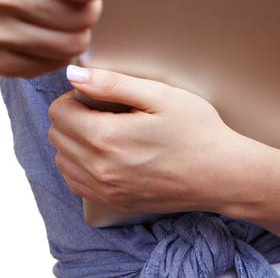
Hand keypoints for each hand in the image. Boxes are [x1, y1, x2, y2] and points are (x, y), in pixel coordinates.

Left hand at [48, 67, 265, 214]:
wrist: (222, 174)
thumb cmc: (196, 129)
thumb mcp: (158, 95)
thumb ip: (111, 83)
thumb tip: (73, 75)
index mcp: (107, 138)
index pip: (59, 112)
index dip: (75, 95)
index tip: (98, 94)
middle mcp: (100, 169)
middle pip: (56, 135)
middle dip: (72, 115)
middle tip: (104, 108)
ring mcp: (106, 191)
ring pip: (62, 160)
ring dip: (73, 141)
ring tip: (105, 128)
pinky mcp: (114, 203)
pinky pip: (75, 182)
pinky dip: (79, 165)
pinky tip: (104, 152)